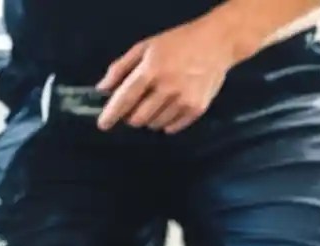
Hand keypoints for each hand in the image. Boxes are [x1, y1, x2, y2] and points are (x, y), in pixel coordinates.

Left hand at [96, 18, 237, 133]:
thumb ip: (121, 68)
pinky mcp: (197, 109)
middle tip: (137, 105)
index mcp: (151, 70)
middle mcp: (167, 88)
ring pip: (154, 125)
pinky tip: (170, 106)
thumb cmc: (177, 43)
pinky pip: (172, 128)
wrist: (216, 43)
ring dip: (150, 118)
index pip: (124, 99)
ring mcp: (183, 100)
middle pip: (137, 119)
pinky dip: (166, 122)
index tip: (103, 124)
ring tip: (158, 100)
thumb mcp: (145, 47)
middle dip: (131, 116)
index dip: (111, 114)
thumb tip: (103, 88)